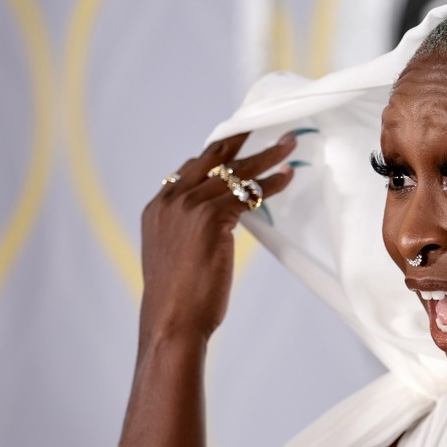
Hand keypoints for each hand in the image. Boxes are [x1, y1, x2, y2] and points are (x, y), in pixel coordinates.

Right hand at [139, 131, 296, 342]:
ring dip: (266, 156)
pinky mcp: (210, 219)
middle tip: (267, 124)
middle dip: (241, 140)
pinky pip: (248, 193)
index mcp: (157, 207)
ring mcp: (188, 207)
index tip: (238, 142)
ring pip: (235, 173)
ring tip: (289, 143)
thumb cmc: (180, 299)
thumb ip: (188, 231)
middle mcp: (170, 200)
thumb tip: (215, 221)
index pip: (191, 168)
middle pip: (212, 159)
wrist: (172, 321)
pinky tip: (288, 177)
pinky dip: (271, 184)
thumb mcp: (176, 255)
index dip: (218, 154)